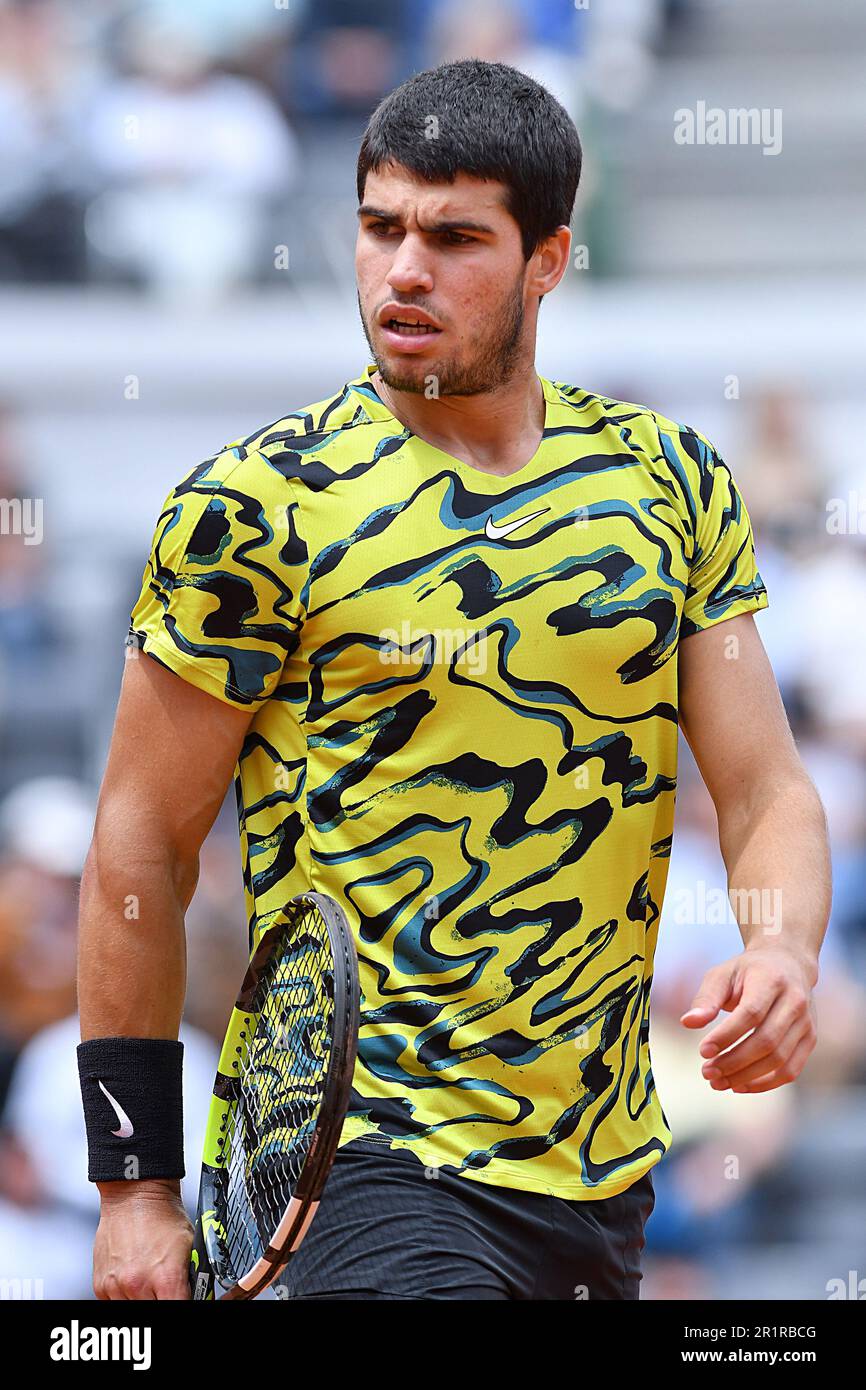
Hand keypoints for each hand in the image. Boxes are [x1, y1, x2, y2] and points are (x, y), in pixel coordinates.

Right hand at [93, 1179, 192, 1299]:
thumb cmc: (162, 1214)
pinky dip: (125, 1296)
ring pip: (133, 1310)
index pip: (178, 1309)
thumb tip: (196, 1293)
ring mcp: (117, 1287)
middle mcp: (139, 1285)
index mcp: (166, 1278)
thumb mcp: (191, 1245)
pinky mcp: (101, 1286)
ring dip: (142, 1300)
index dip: (183, 1303)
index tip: (181, 1298)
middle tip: (164, 1287)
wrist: (134, 1195)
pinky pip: (115, 1303)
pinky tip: (132, 1278)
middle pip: (155, 1311)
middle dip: (162, 1300)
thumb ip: (192, 1276)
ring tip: (148, 1279)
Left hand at [680, 945, 817, 1092]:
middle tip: (707, 1073)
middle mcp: (795, 1001)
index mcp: (772, 980)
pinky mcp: (810, 1040)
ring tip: (719, 1082)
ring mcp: (806, 1022)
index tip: (703, 1051)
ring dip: (747, 1076)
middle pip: (766, 1041)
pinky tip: (740, 1085)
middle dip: (734, 1061)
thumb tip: (688, 1023)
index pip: (751, 1014)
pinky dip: (765, 1083)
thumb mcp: (723, 974)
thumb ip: (706, 998)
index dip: (727, 1036)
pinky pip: (791, 1070)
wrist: (787, 964)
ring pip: (779, 1059)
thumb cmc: (748, 972)